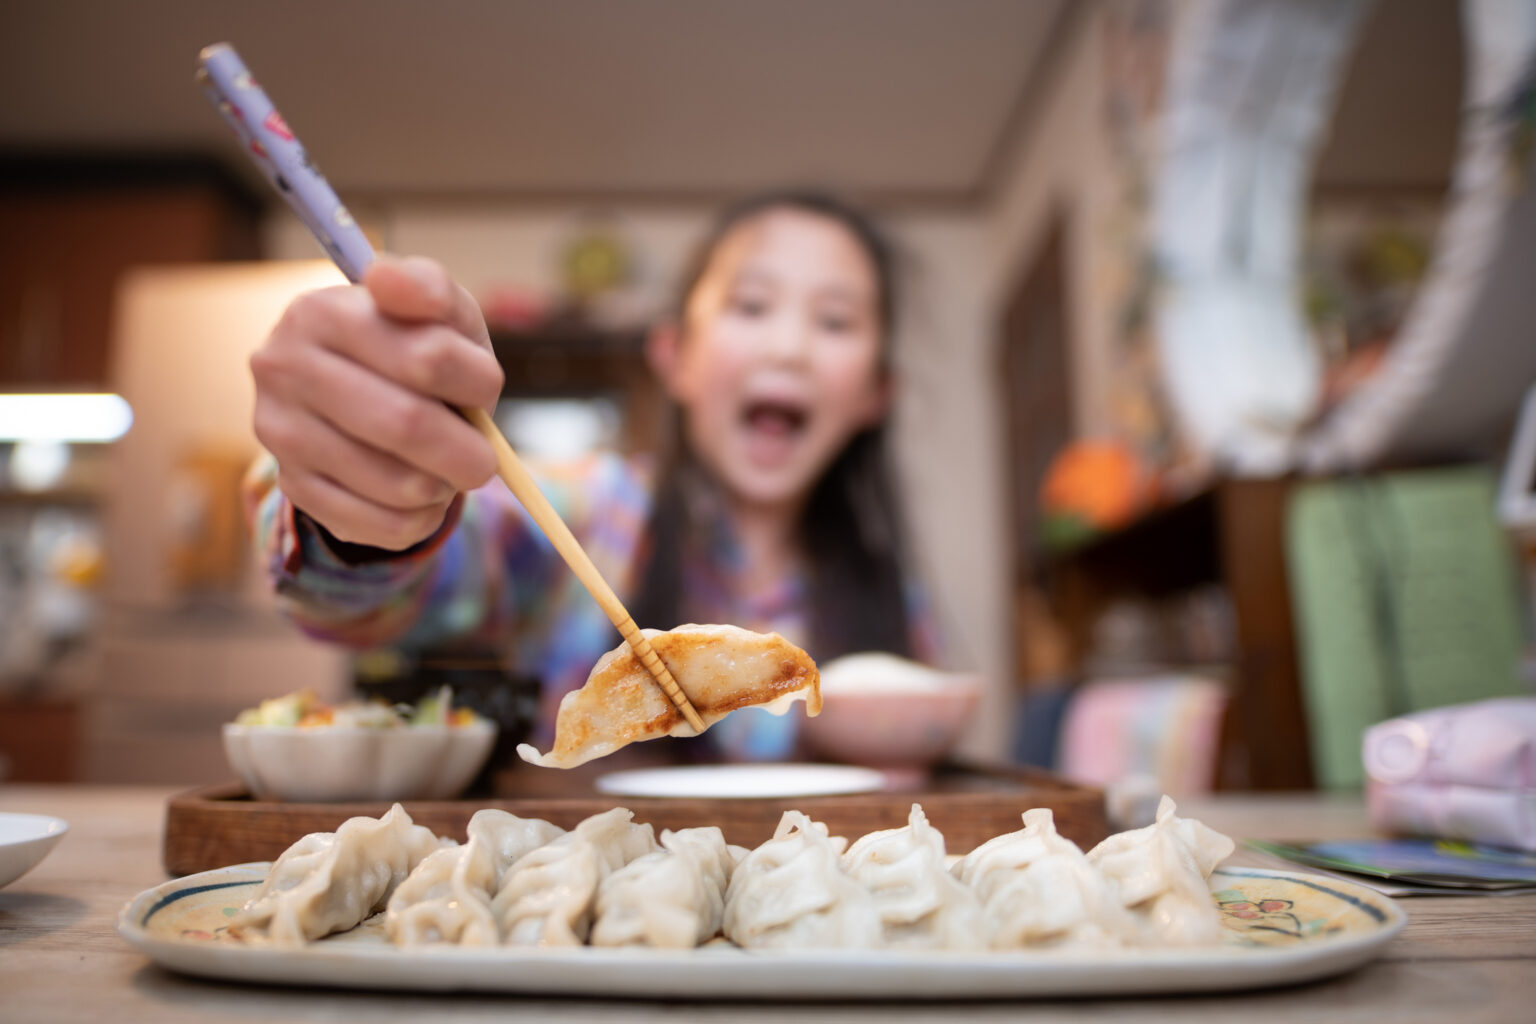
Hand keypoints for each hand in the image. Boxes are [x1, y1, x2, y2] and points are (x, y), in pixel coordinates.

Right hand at [251, 255, 504, 550]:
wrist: (357, 395)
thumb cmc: (413, 346)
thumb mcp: (436, 310)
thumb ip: (429, 288)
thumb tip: (388, 278)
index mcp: (323, 311)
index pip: (429, 358)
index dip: (479, 383)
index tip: (486, 388)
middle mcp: (286, 368)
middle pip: (408, 425)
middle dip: (467, 452)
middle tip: (485, 460)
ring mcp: (281, 431)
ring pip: (397, 484)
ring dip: (442, 486)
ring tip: (446, 470)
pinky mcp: (292, 485)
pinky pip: (380, 524)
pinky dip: (420, 518)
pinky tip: (420, 497)